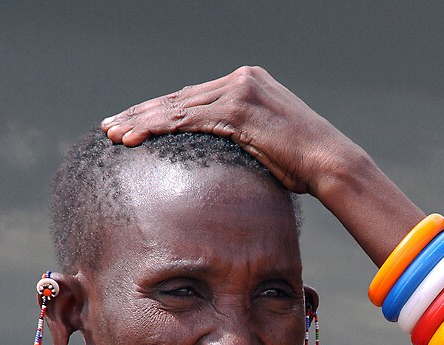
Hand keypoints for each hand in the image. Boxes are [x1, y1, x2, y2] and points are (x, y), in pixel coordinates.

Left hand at [101, 66, 360, 195]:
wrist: (330, 163)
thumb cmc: (306, 166)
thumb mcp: (269, 145)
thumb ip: (242, 139)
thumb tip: (221, 160)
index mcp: (249, 83)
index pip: (194, 97)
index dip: (161, 111)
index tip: (135, 123)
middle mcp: (242, 80)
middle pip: (180, 97)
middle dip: (143, 113)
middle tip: (113, 125)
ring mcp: (240, 91)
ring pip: (178, 106)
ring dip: (142, 121)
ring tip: (115, 133)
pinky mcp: (237, 108)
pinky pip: (187, 118)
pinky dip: (158, 127)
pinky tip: (135, 137)